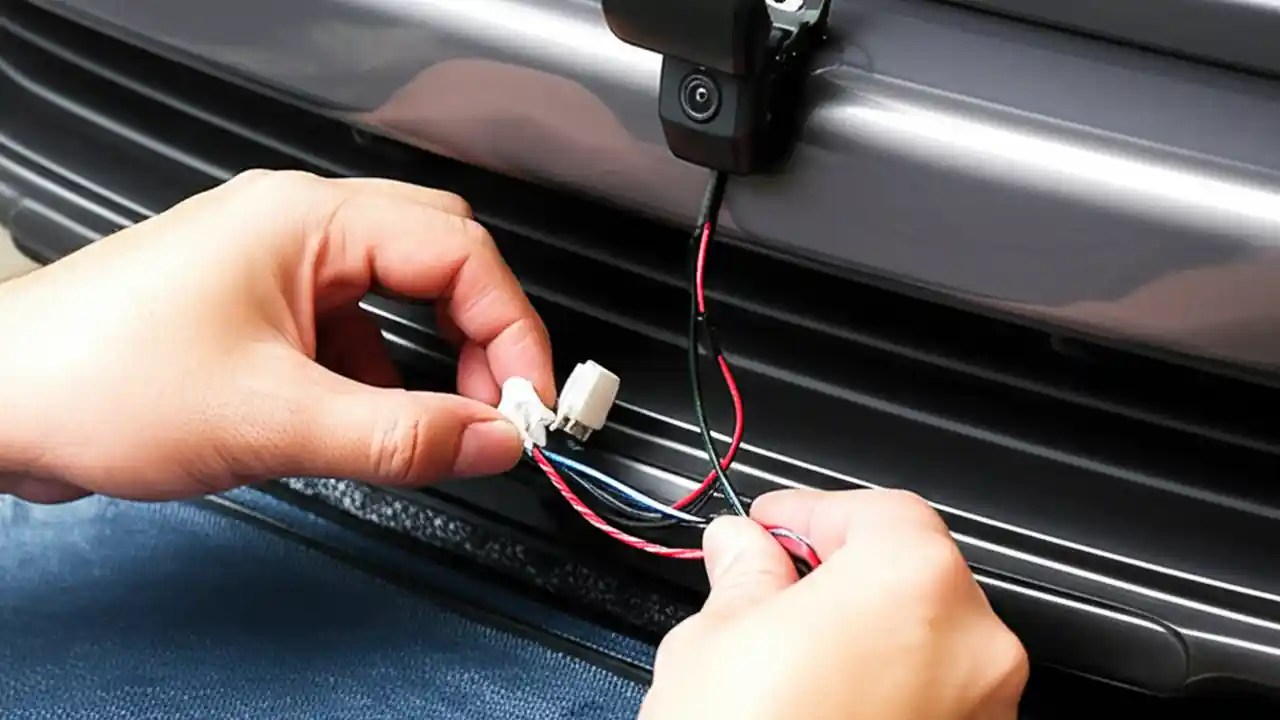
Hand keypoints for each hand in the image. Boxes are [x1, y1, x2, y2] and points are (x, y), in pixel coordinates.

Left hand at [0, 170, 552, 501]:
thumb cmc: (98, 379)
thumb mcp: (273, 419)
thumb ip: (400, 437)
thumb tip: (492, 443)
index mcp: (310, 221)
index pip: (460, 254)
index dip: (512, 330)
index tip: (528, 405)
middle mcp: (300, 228)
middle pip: (441, 260)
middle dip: (483, 336)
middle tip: (499, 410)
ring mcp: (278, 266)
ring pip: (398, 296)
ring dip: (433, 358)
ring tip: (441, 425)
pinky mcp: (260, 307)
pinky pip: (353, 329)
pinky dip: (383, 375)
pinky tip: (373, 423)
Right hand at [642, 490, 1027, 719]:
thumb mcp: (715, 640)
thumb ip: (743, 575)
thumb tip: (743, 548)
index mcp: (912, 582)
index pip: (877, 511)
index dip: (811, 512)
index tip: (769, 525)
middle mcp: (972, 646)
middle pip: (911, 575)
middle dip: (839, 574)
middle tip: (770, 584)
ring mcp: (983, 716)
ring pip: (926, 644)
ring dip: (866, 636)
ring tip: (787, 655)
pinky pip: (933, 703)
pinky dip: (888, 692)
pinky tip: (820, 705)